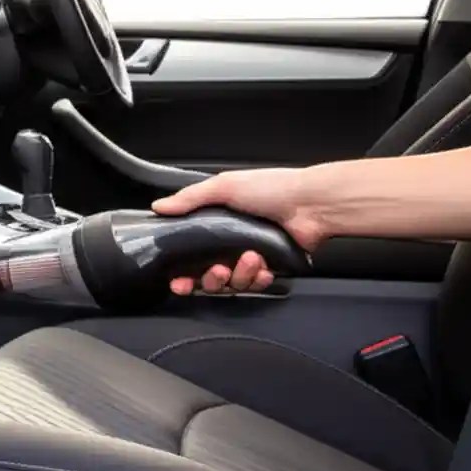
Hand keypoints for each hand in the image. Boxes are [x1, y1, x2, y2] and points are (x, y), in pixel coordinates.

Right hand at [151, 168, 326, 295]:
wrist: (311, 204)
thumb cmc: (272, 188)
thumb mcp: (225, 186)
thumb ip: (190, 198)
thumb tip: (160, 207)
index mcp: (216, 224)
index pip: (190, 256)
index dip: (182, 274)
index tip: (178, 282)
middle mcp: (230, 243)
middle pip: (209, 277)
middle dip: (210, 280)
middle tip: (217, 271)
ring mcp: (250, 257)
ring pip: (233, 283)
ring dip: (238, 275)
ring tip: (250, 259)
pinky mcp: (270, 267)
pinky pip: (256, 285)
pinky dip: (257, 279)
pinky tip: (262, 267)